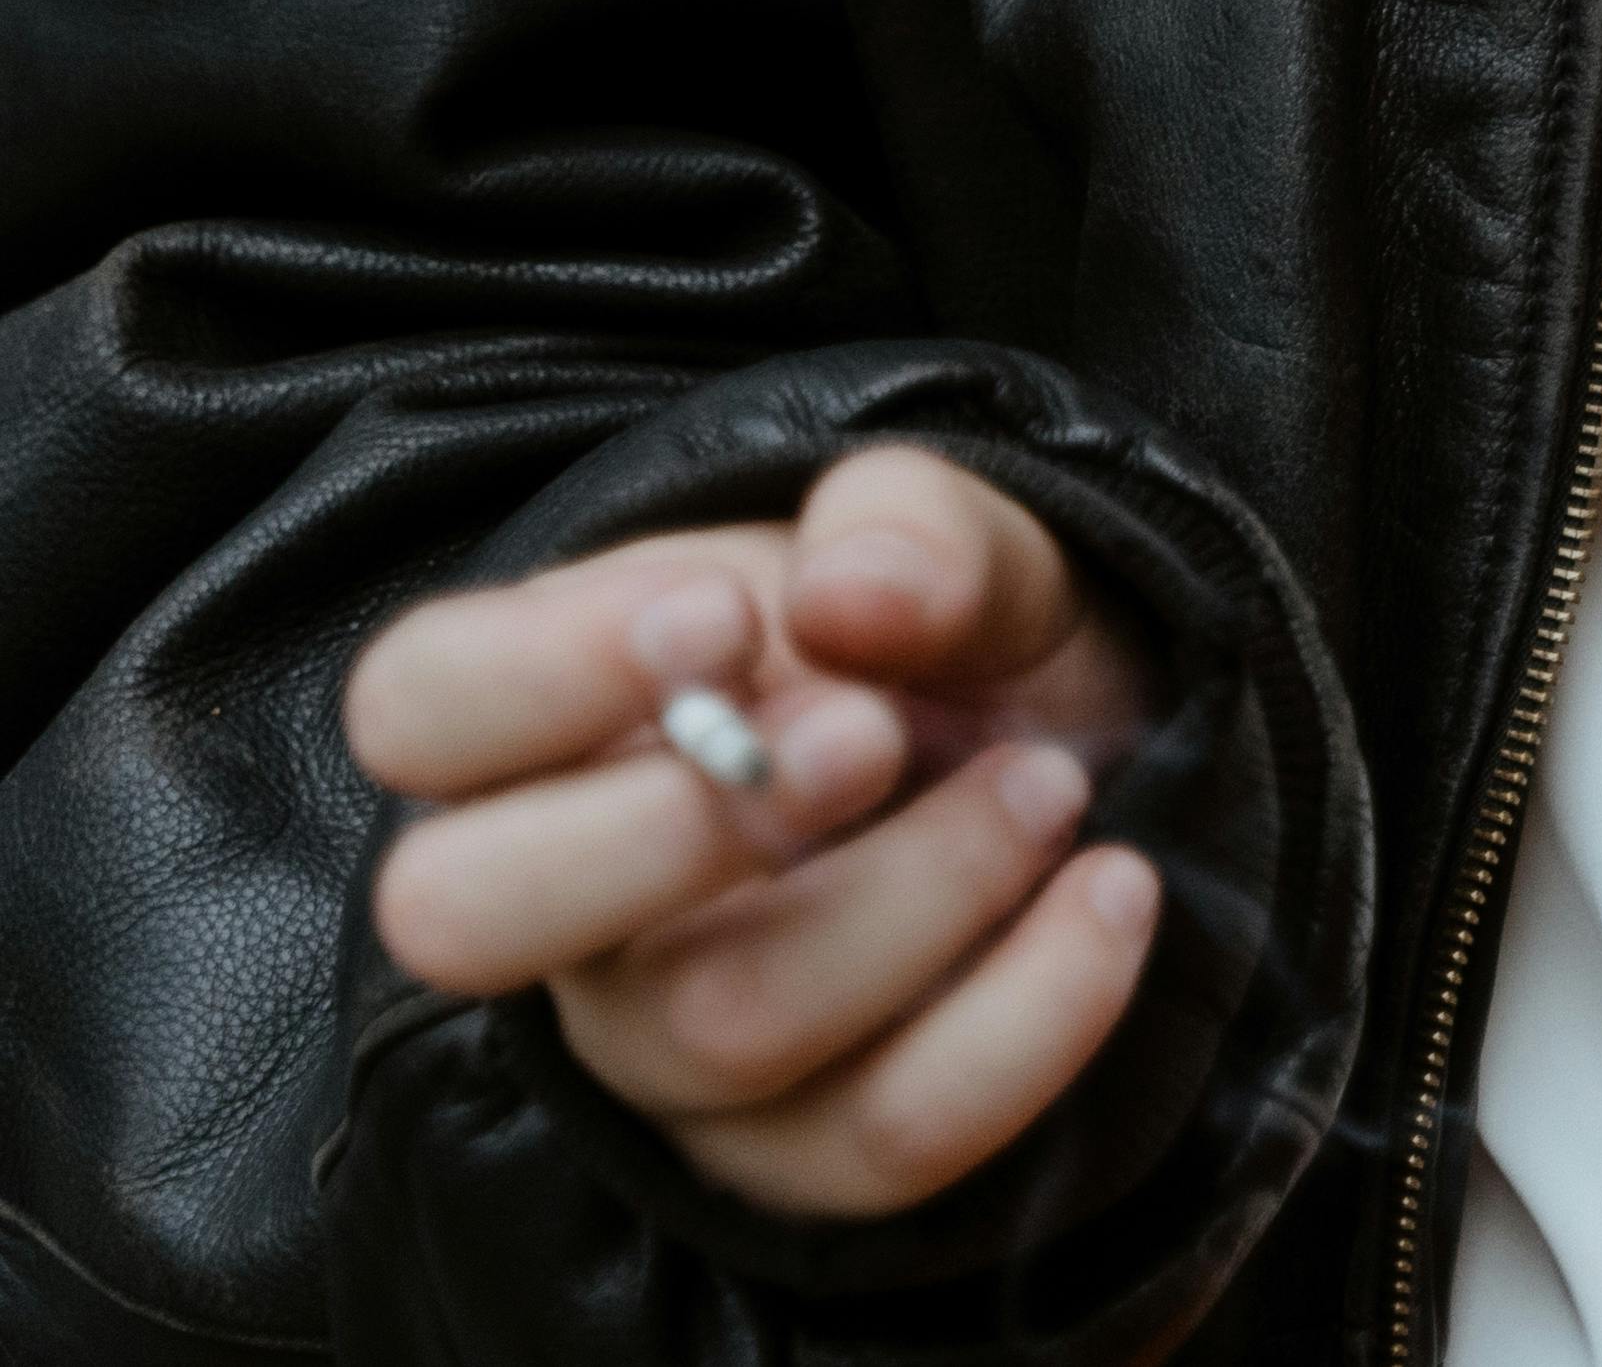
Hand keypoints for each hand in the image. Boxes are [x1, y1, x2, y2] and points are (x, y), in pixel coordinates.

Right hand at [349, 446, 1164, 1218]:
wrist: (1088, 754)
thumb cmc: (952, 636)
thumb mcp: (952, 539)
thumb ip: (910, 526)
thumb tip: (859, 594)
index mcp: (548, 714)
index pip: (419, 706)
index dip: (543, 670)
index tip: (724, 615)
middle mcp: (562, 900)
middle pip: (464, 919)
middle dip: (675, 826)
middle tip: (870, 732)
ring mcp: (659, 1044)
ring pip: (717, 1026)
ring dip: (921, 892)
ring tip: (1050, 785)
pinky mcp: (797, 1149)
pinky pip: (877, 1139)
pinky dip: (1027, 1016)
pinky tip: (1109, 895)